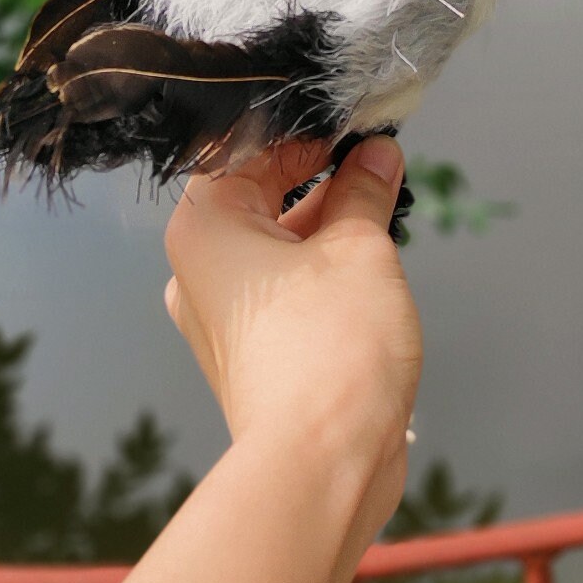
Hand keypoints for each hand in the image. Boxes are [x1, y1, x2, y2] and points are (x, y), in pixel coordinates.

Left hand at [164, 137, 421, 540]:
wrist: (322, 462)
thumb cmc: (328, 349)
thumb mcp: (359, 249)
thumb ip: (364, 191)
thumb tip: (375, 155)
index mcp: (203, 227)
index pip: (248, 148)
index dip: (307, 129)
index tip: (357, 121)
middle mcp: (199, 268)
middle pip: (259, 195)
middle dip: (322, 174)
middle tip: (380, 157)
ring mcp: (223, 316)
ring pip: (276, 243)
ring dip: (327, 221)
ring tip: (384, 201)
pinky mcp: (252, 352)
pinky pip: (284, 288)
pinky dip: (322, 266)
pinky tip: (369, 255)